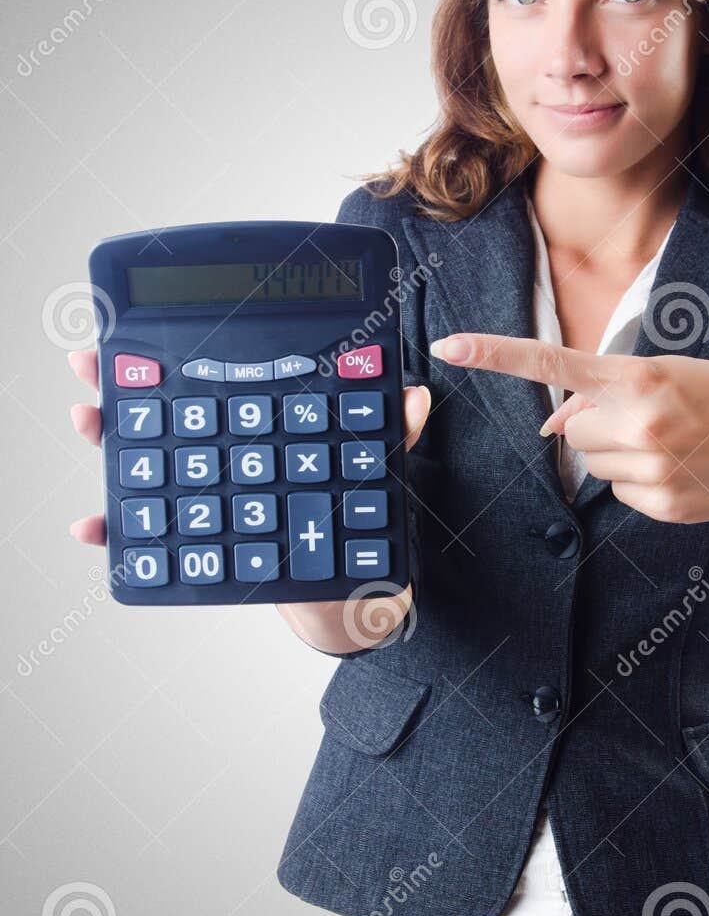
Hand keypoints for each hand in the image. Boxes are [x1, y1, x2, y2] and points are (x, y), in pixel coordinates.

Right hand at [66, 350, 432, 543]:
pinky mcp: (196, 544)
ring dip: (109, 440)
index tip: (134, 324)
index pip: (211, 374)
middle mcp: (219, 452)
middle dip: (119, 380)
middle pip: (162, 408)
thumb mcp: (374, 473)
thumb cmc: (349, 520)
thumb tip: (411, 397)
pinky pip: (147, 537)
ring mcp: (202, 495)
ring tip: (89, 420)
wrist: (346, 591)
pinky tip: (94, 525)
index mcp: (257, 423)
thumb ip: (390, 437)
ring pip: (144, 461)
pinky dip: (115, 532)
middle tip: (91, 361)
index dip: (172, 347)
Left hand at [428, 333, 708, 523]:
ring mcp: (650, 470)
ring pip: (593, 465)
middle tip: (650, 419)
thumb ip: (605, 392)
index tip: (447, 346)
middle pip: (571, 431)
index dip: (493, 355)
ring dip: (619, 455)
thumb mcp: (670, 373)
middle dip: (596, 425)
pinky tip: (683, 469)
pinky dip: (642, 483)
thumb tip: (553, 425)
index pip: (550, 364)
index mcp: (637, 377)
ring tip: (674, 443)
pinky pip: (621, 494)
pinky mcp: (662, 506)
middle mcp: (637, 424)